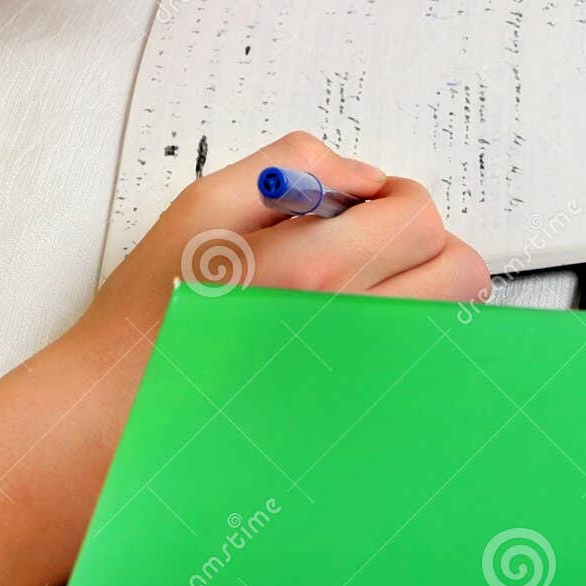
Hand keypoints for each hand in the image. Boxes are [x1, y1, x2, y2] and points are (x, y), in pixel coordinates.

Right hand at [67, 130, 489, 406]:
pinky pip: (425, 369)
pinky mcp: (367, 420)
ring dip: (422, 290)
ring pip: (454, 322)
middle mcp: (355, 332)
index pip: (418, 216)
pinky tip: (351, 334)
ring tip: (358, 287)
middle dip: (421, 241)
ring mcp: (368, 385)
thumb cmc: (156, 308)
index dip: (393, 197)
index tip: (357, 204)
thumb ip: (292, 165)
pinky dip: (407, 340)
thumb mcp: (206, 203)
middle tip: (365, 241)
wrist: (124, 410)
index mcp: (314, 271)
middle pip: (461, 270)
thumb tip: (361, 176)